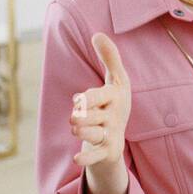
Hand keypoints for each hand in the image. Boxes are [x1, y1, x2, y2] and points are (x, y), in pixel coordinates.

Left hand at [69, 33, 131, 168]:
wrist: (118, 136)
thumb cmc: (113, 103)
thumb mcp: (115, 80)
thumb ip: (110, 57)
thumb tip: (98, 34)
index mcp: (115, 97)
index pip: (100, 96)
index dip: (88, 99)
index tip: (77, 100)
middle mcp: (114, 116)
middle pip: (92, 117)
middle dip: (82, 118)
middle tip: (74, 119)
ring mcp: (111, 134)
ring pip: (92, 135)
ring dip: (82, 133)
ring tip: (75, 129)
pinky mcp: (108, 151)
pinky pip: (97, 155)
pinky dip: (87, 159)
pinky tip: (75, 159)